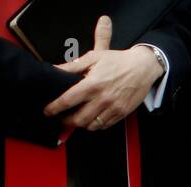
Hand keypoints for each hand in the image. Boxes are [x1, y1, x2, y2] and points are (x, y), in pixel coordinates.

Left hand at [43, 16, 164, 130]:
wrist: (142, 67)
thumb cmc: (117, 60)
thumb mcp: (93, 57)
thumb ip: (73, 66)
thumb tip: (55, 69)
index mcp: (92, 84)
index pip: (68, 100)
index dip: (55, 108)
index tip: (48, 112)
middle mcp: (102, 99)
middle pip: (79, 119)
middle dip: (67, 122)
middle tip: (62, 118)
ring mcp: (113, 108)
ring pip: (92, 126)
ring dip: (81, 125)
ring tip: (76, 119)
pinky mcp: (121, 113)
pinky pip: (105, 126)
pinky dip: (95, 125)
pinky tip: (92, 119)